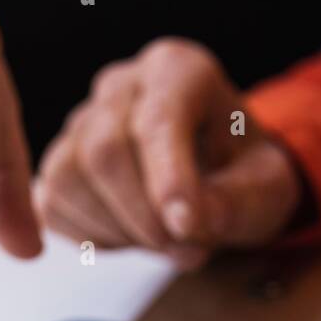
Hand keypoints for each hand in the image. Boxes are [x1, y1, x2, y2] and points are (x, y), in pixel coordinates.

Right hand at [37, 38, 301, 254]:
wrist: (219, 179)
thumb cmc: (243, 176)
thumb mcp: (266, 188)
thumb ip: (236, 202)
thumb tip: (187, 222)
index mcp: (176, 71)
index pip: (158, 120)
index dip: (169, 180)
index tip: (188, 227)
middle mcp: (121, 87)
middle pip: (103, 150)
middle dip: (143, 216)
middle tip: (187, 250)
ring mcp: (81, 124)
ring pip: (68, 178)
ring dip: (118, 230)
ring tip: (166, 244)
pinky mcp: (60, 165)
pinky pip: (54, 207)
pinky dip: (95, 237)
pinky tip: (134, 237)